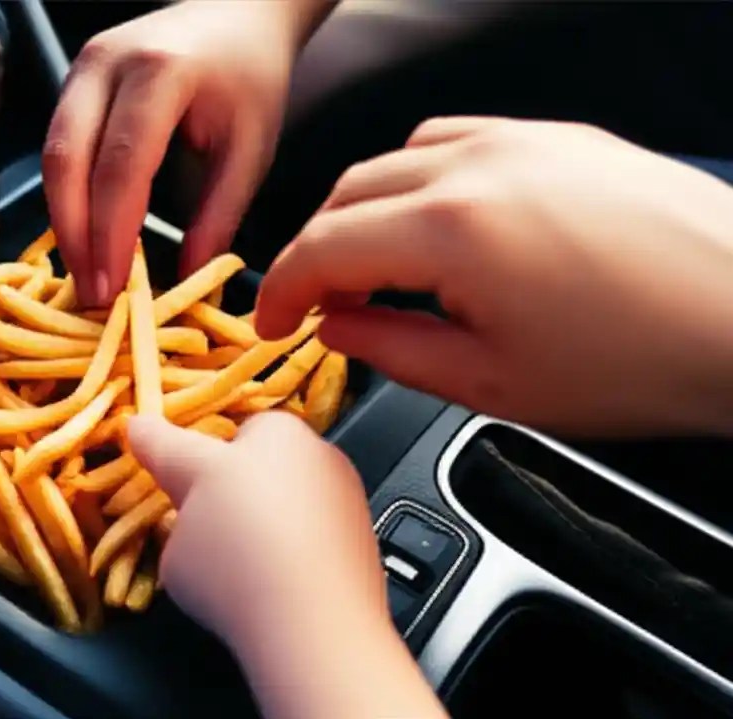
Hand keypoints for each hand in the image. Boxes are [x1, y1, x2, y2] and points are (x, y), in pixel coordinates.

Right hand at [44, 0, 315, 305]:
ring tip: (85, 274)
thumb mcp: (250, 150)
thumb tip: (186, 282)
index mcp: (160, 72)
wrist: (238, 13)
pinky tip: (83, 236)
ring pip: (53, 156)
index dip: (110, 233)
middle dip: (75, 234)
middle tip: (90, 292)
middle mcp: (107, 62)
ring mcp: (82, 66)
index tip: (112, 289)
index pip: (122, 165)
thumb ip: (218, 217)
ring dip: (64, 221)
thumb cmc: (250, 78)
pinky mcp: (73, 79)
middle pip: (67, 160)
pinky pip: (57, 146)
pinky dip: (66, 197)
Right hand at [127, 412, 384, 643]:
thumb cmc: (240, 546)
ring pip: (277, 511)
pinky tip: (263, 588)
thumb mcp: (180, 485)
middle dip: (222, 496)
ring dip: (255, 529)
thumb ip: (160, 452)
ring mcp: (343, 505)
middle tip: (193, 530)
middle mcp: (318, 457)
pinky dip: (285, 559)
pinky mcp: (357, 551)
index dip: (187, 458)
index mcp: (274, 429)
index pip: (221, 430)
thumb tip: (143, 431)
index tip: (167, 483)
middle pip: (250, 472)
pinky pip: (303, 546)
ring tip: (226, 569)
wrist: (312, 626)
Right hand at [256, 118, 732, 435]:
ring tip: (374, 264)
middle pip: (349, 191)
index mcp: (452, 230)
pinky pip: (457, 139)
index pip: (323, 245)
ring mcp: (522, 140)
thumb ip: (391, 348)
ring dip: (364, 208)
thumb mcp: (492, 382)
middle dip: (318, 249)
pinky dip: (420, 178)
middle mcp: (478, 164)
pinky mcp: (560, 137)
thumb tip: (336, 325)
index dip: (282, 290)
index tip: (274, 321)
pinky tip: (435, 222)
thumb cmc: (643, 360)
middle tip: (320, 303)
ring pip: (397, 157)